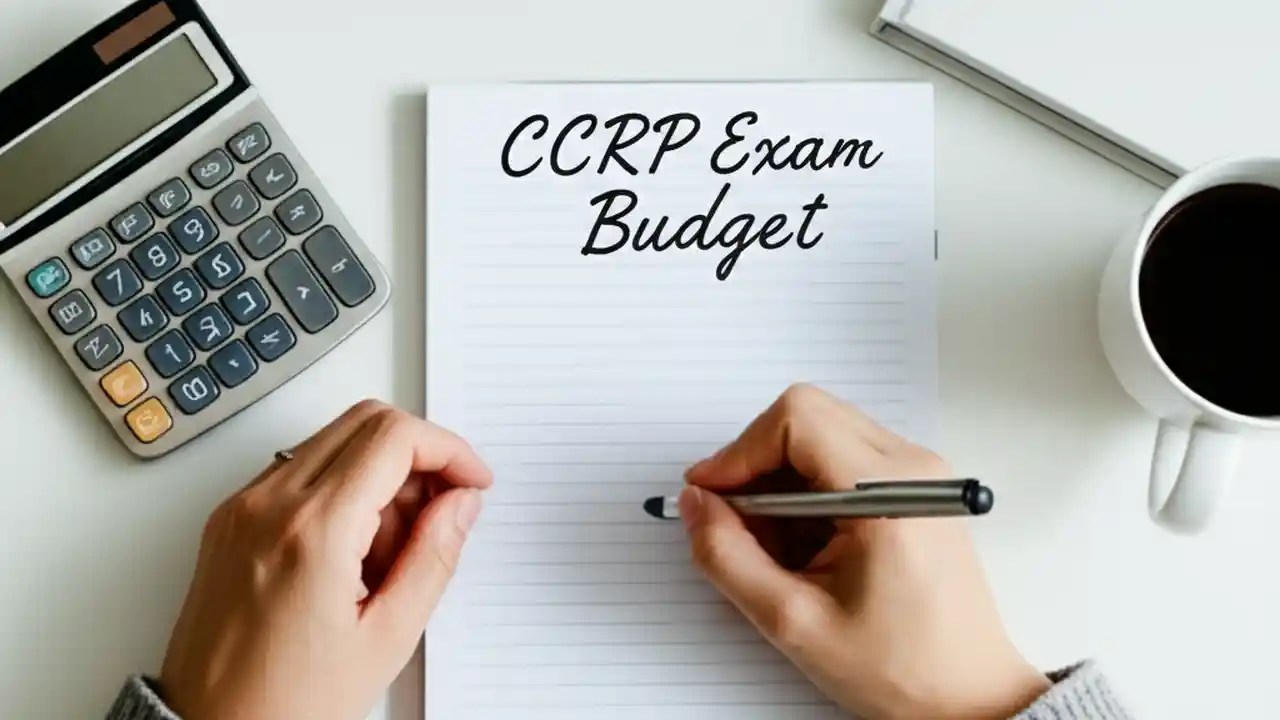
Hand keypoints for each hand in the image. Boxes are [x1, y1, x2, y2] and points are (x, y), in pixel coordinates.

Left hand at [158, 400, 491, 719]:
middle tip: (442, 506)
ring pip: (333, 439)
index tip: (471, 481)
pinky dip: (341, 486)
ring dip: (380, 470)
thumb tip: (460, 503)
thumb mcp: (385, 638)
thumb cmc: (285, 705)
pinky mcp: (228, 519)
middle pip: (365, 420)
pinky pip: (299, 469)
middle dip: (419, 451)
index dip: (449, 450)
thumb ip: (433, 557)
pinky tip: (354, 547)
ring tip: (391, 547)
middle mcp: (269, 504)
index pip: (395, 438)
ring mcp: (242, 507)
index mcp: (313, 531)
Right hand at [680, 384, 1049, 719]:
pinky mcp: (915, 488)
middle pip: (807, 417)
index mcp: (891, 493)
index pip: (797, 419)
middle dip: (755, 464)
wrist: (970, 698)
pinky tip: (803, 547)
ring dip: (779, 481)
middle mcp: (913, 467)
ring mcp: (919, 474)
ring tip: (774, 548)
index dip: (739, 451)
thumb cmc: (902, 670)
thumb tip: (695, 505)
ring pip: (820, 435)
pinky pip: (842, 460)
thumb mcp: (793, 622)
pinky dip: (806, 492)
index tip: (709, 494)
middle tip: (732, 521)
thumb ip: (728, 557)